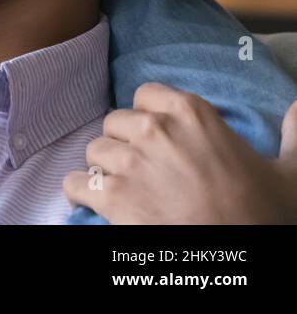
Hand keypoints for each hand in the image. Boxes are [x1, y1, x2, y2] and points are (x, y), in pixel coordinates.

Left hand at [64, 83, 296, 223]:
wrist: (244, 255)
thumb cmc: (265, 213)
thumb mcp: (290, 172)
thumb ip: (293, 133)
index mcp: (190, 112)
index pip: (144, 96)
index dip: (149, 117)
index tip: (161, 138)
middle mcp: (154, 128)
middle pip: (115, 123)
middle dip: (125, 144)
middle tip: (145, 169)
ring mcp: (129, 161)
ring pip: (94, 151)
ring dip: (105, 169)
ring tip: (126, 187)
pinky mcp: (112, 197)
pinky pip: (76, 184)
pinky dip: (82, 194)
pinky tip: (100, 204)